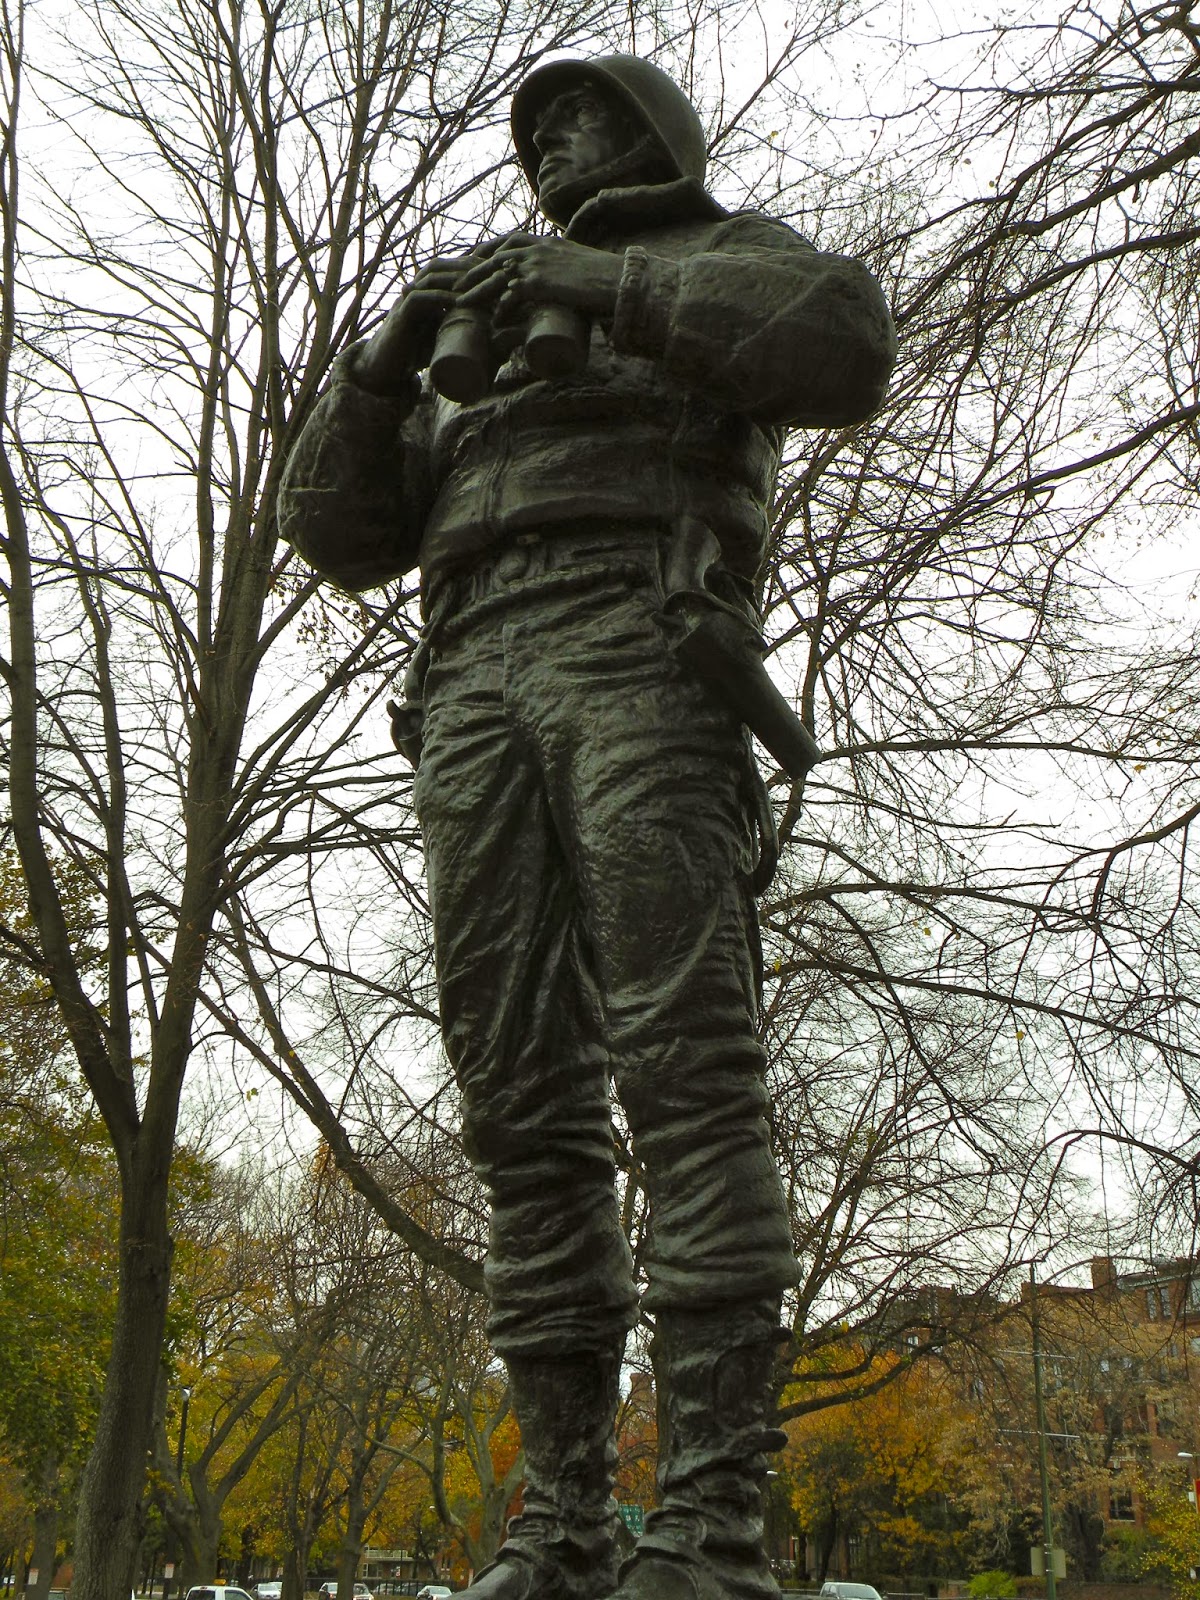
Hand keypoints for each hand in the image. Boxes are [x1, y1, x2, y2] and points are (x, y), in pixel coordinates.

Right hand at [351, 237, 514, 394]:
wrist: (386, 369)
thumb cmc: (418, 355)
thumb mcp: (448, 340)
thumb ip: (470, 337)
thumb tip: (507, 346)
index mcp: (427, 292)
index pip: (451, 270)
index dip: (474, 267)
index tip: (499, 270)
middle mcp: (416, 290)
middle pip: (443, 266)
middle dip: (470, 266)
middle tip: (495, 269)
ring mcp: (407, 300)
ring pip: (432, 277)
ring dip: (458, 277)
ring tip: (483, 280)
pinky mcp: (401, 314)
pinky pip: (420, 298)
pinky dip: (440, 297)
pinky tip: (459, 299)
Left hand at [456, 236, 622, 327]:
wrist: (617, 280)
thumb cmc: (604, 277)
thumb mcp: (579, 263)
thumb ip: (563, 267)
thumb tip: (560, 280)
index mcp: (546, 242)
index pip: (509, 241)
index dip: (488, 251)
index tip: (474, 260)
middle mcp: (538, 249)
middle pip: (495, 258)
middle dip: (474, 272)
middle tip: (457, 286)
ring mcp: (537, 264)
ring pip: (497, 276)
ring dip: (477, 291)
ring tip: (461, 304)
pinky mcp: (540, 283)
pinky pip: (511, 295)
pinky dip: (501, 308)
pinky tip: (495, 320)